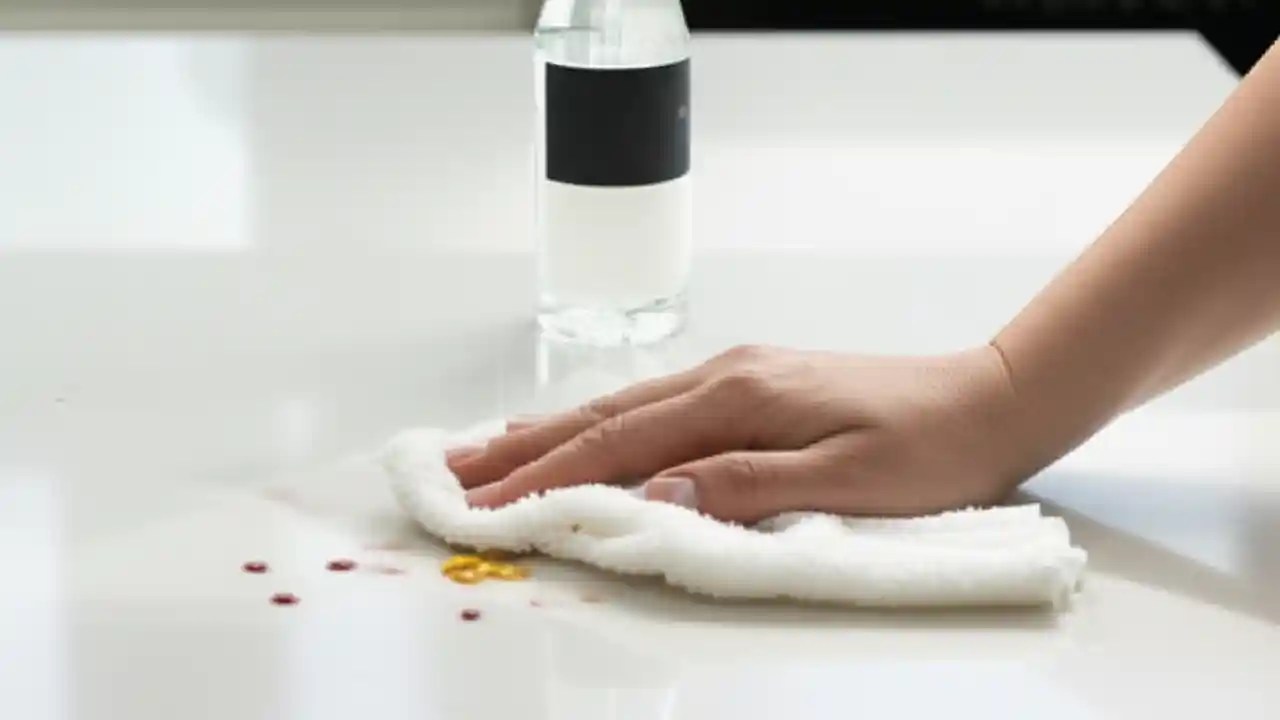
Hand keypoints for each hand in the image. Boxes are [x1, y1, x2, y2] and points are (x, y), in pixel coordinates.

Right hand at [449, 344, 1024, 522]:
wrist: (988, 398)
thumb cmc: (930, 446)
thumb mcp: (848, 481)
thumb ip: (748, 486)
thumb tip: (659, 495)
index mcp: (740, 399)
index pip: (622, 445)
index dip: (549, 478)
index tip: (487, 506)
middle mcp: (726, 376)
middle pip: (603, 416)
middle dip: (524, 449)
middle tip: (454, 473)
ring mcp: (737, 375)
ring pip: (622, 405)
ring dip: (551, 431)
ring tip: (490, 448)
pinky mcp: (752, 385)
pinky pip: (655, 403)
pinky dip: (602, 421)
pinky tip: (584, 427)